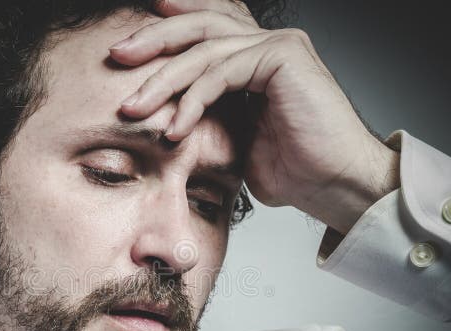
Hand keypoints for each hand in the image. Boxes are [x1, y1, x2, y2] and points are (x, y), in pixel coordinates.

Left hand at [110, 0, 399, 233]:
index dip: (168, 24)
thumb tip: (169, 126)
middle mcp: (266, 43)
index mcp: (254, 58)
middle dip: (152, 39)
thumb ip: (209, 120)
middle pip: (198, 25)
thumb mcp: (236, 141)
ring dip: (162, 79)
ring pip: (204, 49)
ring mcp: (277, 45)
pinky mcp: (283, 56)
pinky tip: (175, 128)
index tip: (130, 40)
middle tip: (116, 55)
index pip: (205, 27)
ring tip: (133, 108)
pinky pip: (222, 72)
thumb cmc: (294, 170)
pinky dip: (193, 100)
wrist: (335, 186)